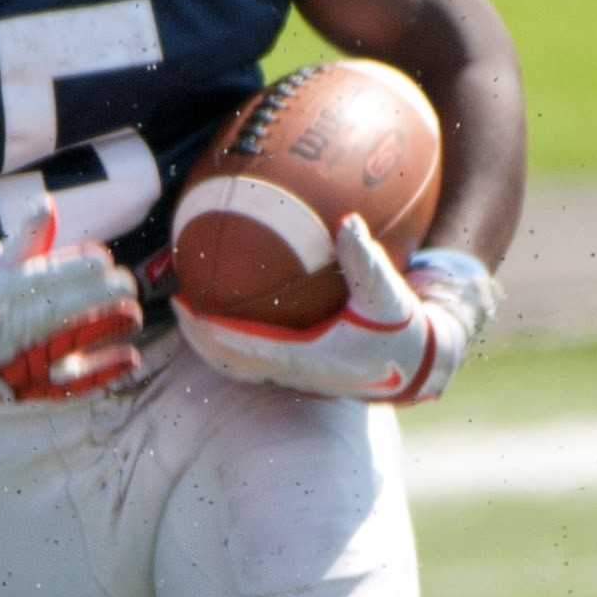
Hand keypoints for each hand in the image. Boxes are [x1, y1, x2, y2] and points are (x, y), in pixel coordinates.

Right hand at [0, 200, 143, 400]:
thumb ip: (27, 237)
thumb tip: (46, 203)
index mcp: (7, 291)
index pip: (51, 275)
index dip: (85, 266)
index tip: (104, 260)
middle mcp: (17, 324)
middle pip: (68, 307)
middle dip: (106, 294)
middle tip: (127, 284)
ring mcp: (29, 357)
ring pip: (75, 341)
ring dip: (110, 326)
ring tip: (133, 315)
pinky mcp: (42, 386)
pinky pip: (77, 381)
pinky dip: (106, 370)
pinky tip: (130, 356)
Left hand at [173, 213, 501, 403]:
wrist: (421, 363)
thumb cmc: (403, 326)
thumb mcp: (388, 293)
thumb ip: (366, 259)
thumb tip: (347, 221)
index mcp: (308, 358)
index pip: (244, 348)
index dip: (209, 330)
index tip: (186, 304)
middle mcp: (295, 373)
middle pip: (229, 360)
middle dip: (197, 334)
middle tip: (175, 301)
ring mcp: (294, 375)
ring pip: (238, 362)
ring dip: (210, 338)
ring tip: (190, 304)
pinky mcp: (300, 369)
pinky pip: (254, 354)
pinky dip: (234, 335)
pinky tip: (230, 303)